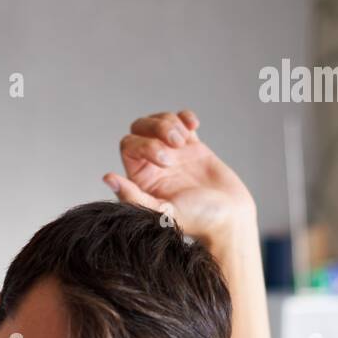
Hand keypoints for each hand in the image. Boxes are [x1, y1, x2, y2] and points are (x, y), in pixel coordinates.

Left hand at [103, 109, 255, 247]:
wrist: (229, 217)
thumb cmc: (197, 220)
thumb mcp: (162, 212)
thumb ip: (133, 197)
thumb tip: (108, 177)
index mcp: (142, 180)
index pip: (129, 146)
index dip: (144, 145)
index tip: (166, 161)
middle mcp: (153, 165)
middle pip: (140, 127)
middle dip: (157, 127)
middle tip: (177, 144)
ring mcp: (173, 154)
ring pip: (160, 120)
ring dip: (171, 122)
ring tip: (185, 139)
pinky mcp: (192, 146)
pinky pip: (181, 120)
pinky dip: (185, 116)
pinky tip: (194, 127)